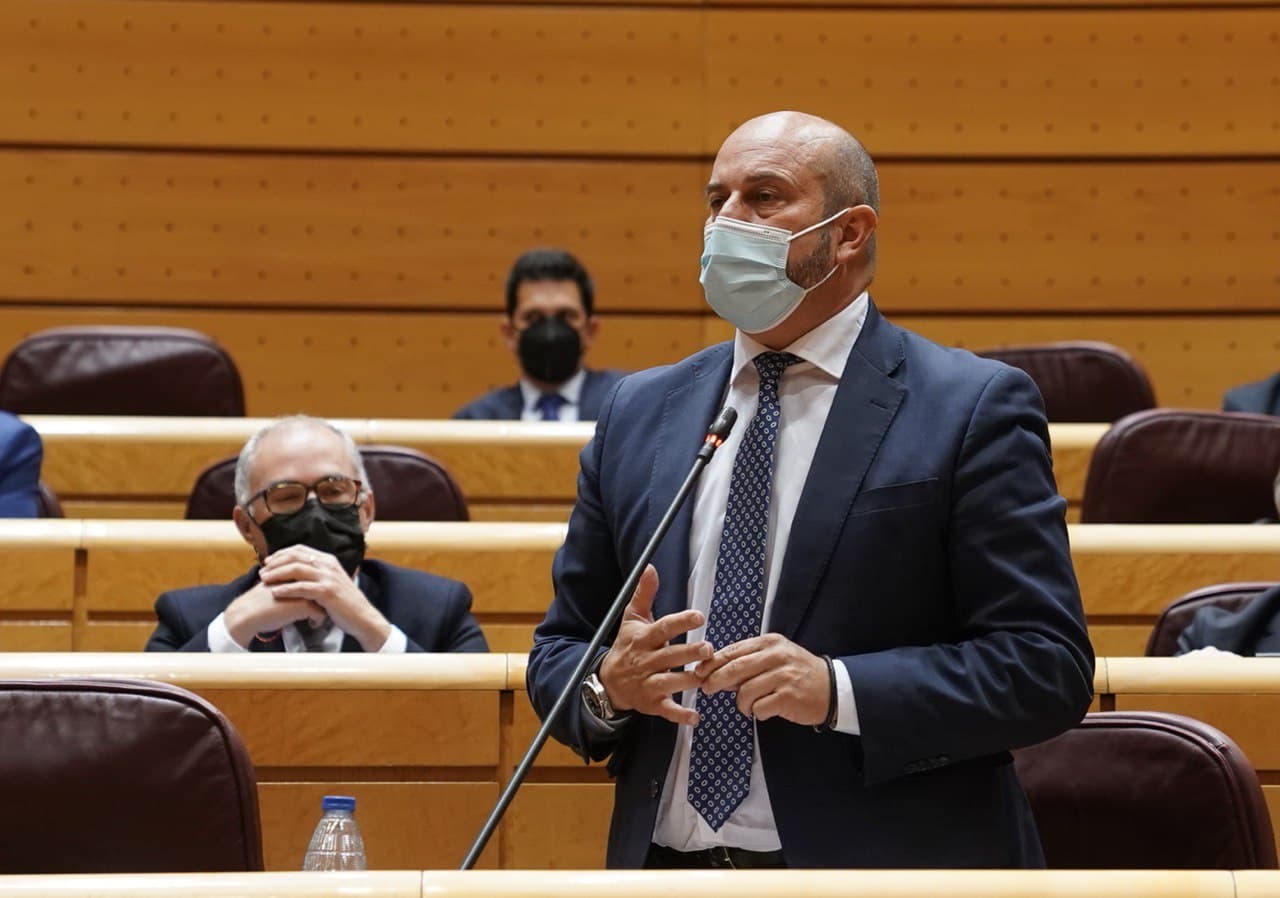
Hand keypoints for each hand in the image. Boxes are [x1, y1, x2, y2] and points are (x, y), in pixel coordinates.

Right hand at [222, 581, 324, 648]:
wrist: (247, 613)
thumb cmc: (257, 601)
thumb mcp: (274, 584)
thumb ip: (288, 582)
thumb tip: (300, 586)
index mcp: (292, 569)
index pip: (313, 574)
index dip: (317, 586)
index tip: (317, 596)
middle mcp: (300, 577)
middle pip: (322, 584)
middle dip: (324, 596)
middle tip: (322, 606)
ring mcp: (303, 590)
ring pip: (324, 598)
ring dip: (323, 608)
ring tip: (318, 615)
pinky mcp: (303, 604)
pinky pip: (320, 613)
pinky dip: (317, 620)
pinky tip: (312, 624)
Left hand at [259, 546, 391, 651]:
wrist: (362, 617)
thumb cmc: (344, 603)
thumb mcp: (332, 582)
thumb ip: (318, 574)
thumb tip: (298, 571)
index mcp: (329, 560)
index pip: (300, 549)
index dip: (282, 553)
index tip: (269, 561)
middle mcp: (329, 565)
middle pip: (296, 557)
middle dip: (276, 563)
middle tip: (262, 570)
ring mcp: (329, 578)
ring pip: (296, 570)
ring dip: (277, 574)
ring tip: (264, 580)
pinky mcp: (327, 592)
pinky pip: (302, 588)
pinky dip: (286, 589)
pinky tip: (275, 592)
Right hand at [598, 565, 713, 725]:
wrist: (609, 682)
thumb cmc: (627, 646)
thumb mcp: (632, 619)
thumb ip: (644, 594)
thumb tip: (650, 567)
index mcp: (643, 639)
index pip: (663, 628)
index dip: (681, 622)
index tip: (699, 616)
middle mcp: (646, 661)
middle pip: (669, 656)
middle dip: (689, 653)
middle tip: (708, 648)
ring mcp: (649, 684)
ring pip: (670, 683)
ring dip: (689, 680)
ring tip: (706, 676)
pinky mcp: (652, 704)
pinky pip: (667, 710)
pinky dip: (680, 715)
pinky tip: (695, 716)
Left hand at [695, 633, 831, 725]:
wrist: (832, 688)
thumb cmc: (798, 673)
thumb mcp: (776, 657)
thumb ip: (749, 660)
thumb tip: (716, 669)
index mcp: (770, 643)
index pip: (733, 651)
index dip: (712, 662)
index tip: (699, 671)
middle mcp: (776, 656)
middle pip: (735, 668)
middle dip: (715, 680)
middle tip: (707, 689)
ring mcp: (783, 676)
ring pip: (745, 691)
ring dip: (741, 703)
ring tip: (748, 706)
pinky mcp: (788, 696)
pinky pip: (759, 707)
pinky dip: (757, 712)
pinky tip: (764, 711)